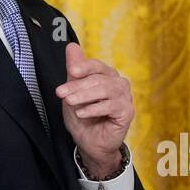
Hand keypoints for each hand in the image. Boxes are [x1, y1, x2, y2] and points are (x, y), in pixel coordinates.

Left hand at [55, 42, 132, 175]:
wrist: (89, 143)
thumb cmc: (83, 117)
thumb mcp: (73, 92)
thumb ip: (74, 71)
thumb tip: (71, 46)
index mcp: (107, 76)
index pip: (96, 66)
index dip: (84, 67)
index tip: (71, 71)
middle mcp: (119, 84)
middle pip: (99, 78)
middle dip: (77, 86)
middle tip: (62, 93)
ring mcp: (125, 98)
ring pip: (106, 90)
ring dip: (85, 96)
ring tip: (70, 103)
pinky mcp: (127, 112)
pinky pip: (111, 106)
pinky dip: (94, 109)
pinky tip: (82, 113)